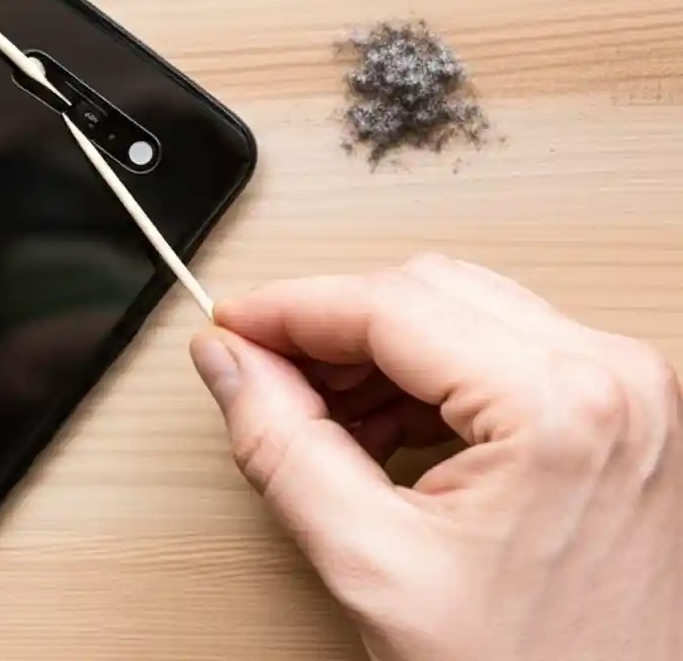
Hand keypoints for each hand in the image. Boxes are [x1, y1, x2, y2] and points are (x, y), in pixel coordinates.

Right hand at [190, 254, 681, 660]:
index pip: (389, 304)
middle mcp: (611, 377)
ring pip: (462, 312)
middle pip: (427, 292)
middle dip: (329, 328)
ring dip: (374, 353)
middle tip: (260, 370)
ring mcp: (626, 392)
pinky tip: (377, 429)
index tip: (232, 328)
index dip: (290, 309)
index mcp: (560, 405)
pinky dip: (425, 377)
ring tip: (317, 417)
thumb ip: (283, 445)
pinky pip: (502, 352)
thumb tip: (230, 365)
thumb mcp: (374, 563)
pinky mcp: (620, 412)